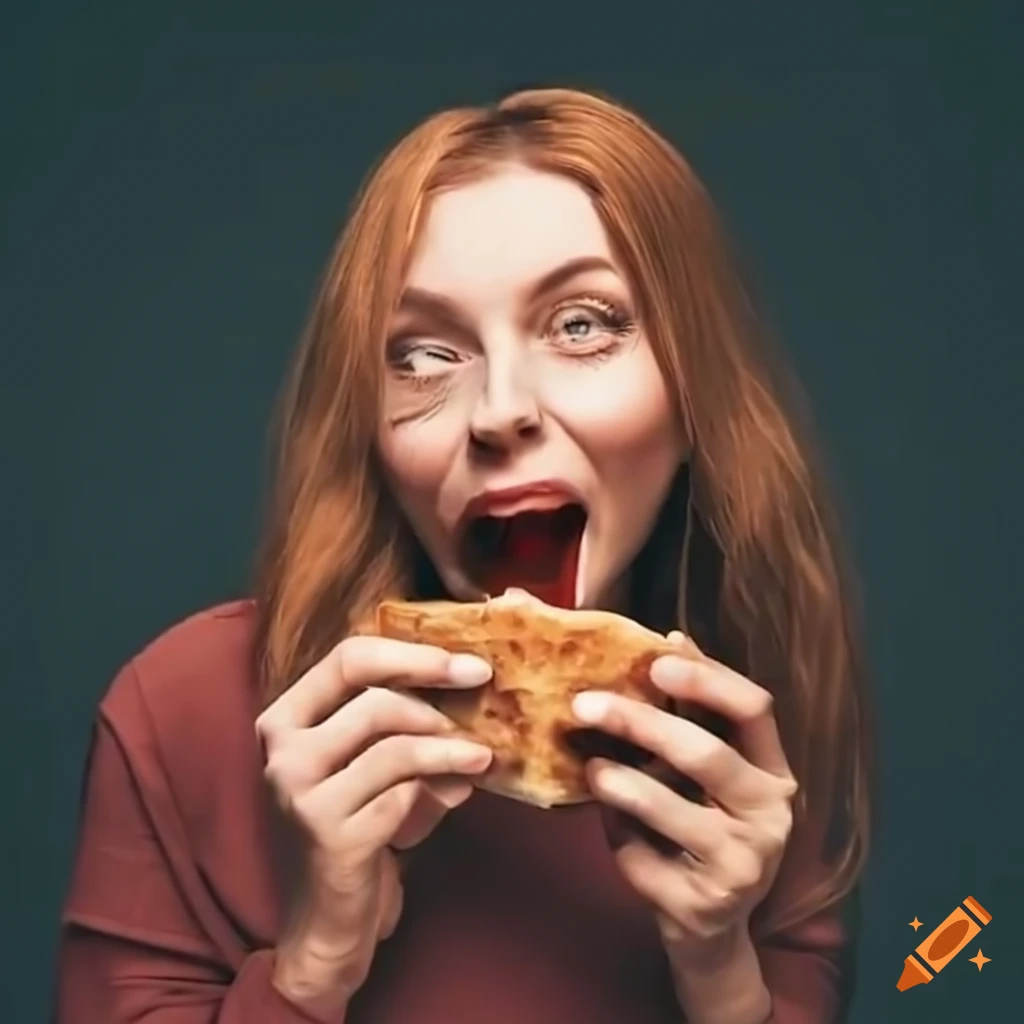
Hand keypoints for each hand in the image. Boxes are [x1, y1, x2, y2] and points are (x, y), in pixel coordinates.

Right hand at [255, 636, 493, 1013]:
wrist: (327, 923)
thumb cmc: (357, 827)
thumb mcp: (370, 764)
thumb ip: (403, 721)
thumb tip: (472, 679)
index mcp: (286, 719)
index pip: (348, 658)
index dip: (412, 653)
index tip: (465, 660)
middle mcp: (283, 752)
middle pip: (376, 699)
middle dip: (438, 692)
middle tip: (484, 691)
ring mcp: (301, 795)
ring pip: (396, 746)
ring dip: (449, 748)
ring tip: (482, 755)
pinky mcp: (329, 835)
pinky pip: (402, 795)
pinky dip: (438, 792)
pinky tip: (457, 794)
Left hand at [571, 633, 796, 968]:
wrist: (706, 925)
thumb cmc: (698, 825)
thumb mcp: (704, 772)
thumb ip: (693, 715)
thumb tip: (673, 637)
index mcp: (773, 771)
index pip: (755, 708)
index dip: (707, 679)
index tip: (655, 658)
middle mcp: (770, 816)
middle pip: (707, 753)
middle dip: (640, 723)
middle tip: (584, 703)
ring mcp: (742, 865)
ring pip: (674, 810)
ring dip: (622, 783)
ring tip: (589, 768)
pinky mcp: (703, 905)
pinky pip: (645, 859)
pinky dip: (617, 838)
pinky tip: (604, 824)